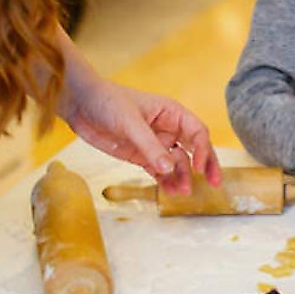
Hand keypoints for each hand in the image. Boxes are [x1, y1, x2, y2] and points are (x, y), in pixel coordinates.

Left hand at [60, 77, 218, 194]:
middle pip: (194, 148)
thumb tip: (170, 168)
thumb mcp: (130, 123)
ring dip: (181, 176)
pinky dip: (165, 181)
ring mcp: (154, 143)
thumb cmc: (108, 101)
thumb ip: (150, 146)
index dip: (203, 150)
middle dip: (205, 165)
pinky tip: (170, 191)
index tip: (200, 168)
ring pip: (176, 163)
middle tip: (214, 183)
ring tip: (182, 192)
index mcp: (171, 113)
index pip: (197, 132)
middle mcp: (167, 128)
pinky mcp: (139, 155)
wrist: (80, 104)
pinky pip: (157, 170)